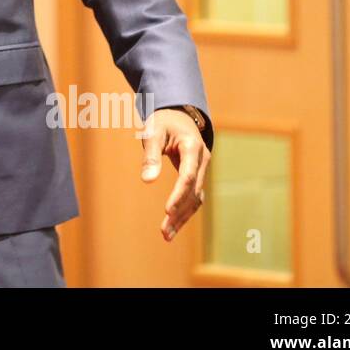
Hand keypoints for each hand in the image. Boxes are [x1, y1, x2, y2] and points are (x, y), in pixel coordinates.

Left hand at [140, 108, 209, 241]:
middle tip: (164, 232)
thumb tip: (147, 181)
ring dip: (182, 217)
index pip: (188, 176)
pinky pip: (193, 197)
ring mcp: (202, 169)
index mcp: (193, 147)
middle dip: (179, 213)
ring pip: (196, 199)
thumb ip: (150, 155)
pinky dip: (184, 212)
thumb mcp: (153, 131)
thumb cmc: (163, 121)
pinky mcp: (197, 176)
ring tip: (167, 235)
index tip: (166, 211)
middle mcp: (202, 160)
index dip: (178, 195)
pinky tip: (172, 226)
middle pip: (193, 192)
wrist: (178, 114)